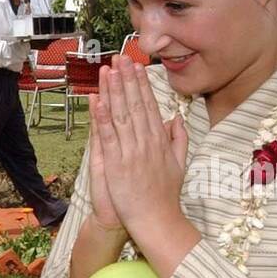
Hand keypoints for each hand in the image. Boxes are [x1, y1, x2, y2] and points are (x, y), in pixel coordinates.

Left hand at [89, 54, 188, 235]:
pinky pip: (108, 136)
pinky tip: (97, 101)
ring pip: (121, 115)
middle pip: (135, 105)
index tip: (135, 67)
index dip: (141, 85)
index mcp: (159, 140)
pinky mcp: (116, 164)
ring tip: (107, 70)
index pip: (149, 106)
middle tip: (120, 57)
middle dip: (127, 80)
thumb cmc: (165, 196)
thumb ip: (178, 139)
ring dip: (113, 92)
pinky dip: (102, 118)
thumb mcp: (179, 163)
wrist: (157, 220)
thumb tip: (175, 119)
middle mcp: (146, 142)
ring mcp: (131, 151)